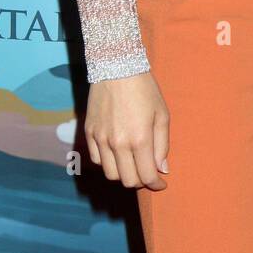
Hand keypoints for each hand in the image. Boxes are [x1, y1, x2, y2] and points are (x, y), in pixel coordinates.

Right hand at [84, 70, 169, 189]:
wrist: (116, 67)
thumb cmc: (144, 89)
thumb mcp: (162, 114)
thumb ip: (163, 144)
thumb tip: (162, 169)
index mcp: (139, 139)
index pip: (146, 176)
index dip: (155, 185)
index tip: (161, 183)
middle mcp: (118, 143)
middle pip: (128, 180)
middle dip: (141, 181)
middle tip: (148, 174)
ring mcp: (101, 139)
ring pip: (111, 174)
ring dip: (124, 174)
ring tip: (133, 165)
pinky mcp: (89, 133)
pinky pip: (97, 160)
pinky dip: (108, 163)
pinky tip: (118, 154)